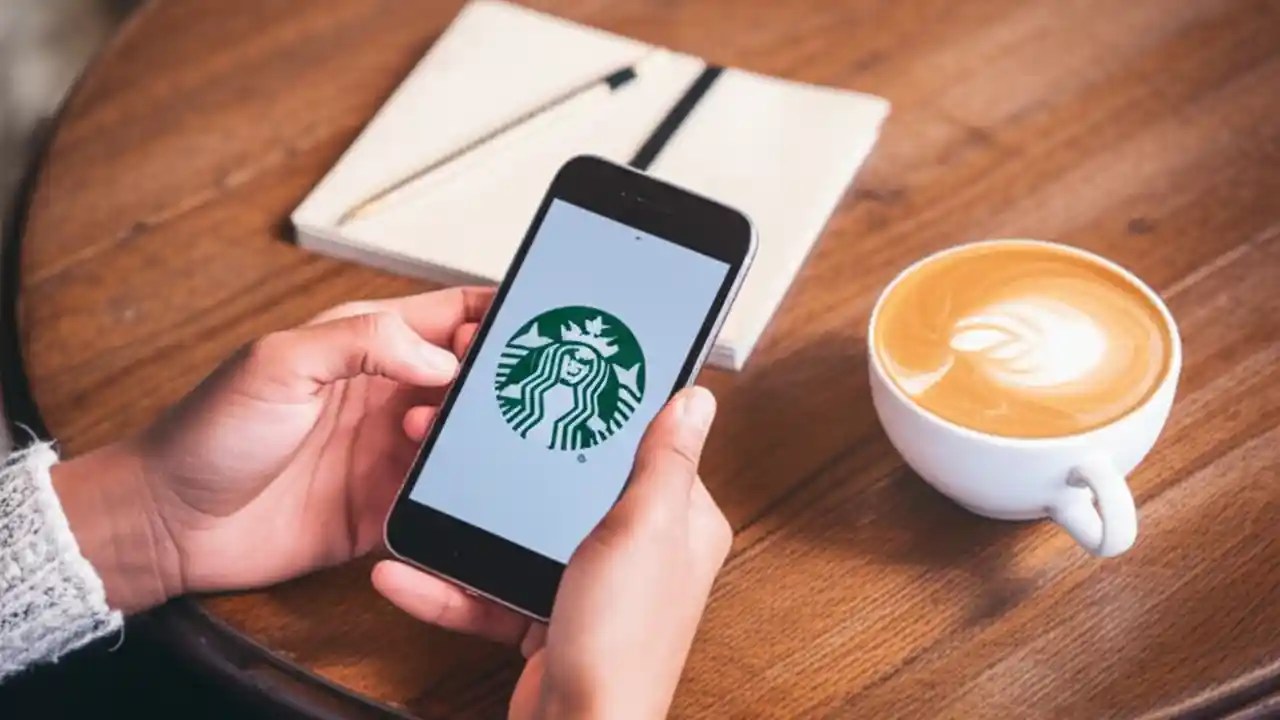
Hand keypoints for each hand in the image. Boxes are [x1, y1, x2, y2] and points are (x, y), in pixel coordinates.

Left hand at [52, 288, 492, 610]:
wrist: (168, 524)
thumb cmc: (207, 432)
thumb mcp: (279, 363)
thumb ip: (364, 343)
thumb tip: (444, 355)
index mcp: (364, 343)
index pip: (449, 315)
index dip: (493, 314)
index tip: (528, 325)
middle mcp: (386, 394)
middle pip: (469, 376)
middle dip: (495, 379)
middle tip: (506, 390)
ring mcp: (389, 451)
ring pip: (464, 436)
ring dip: (472, 437)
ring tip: (442, 438)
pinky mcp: (386, 505)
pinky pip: (442, 495)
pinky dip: (461, 490)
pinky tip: (461, 486)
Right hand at [373, 387, 731, 719]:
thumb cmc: (621, 646)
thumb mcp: (643, 531)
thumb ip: (664, 462)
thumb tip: (694, 397)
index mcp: (679, 523)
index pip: (649, 448)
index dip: (608, 415)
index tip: (566, 385)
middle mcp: (639, 553)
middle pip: (573, 486)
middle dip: (518, 467)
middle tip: (473, 434)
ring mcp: (590, 586)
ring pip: (522, 535)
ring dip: (467, 527)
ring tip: (424, 500)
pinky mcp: (546, 617)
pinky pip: (491, 588)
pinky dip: (447, 585)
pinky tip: (407, 571)